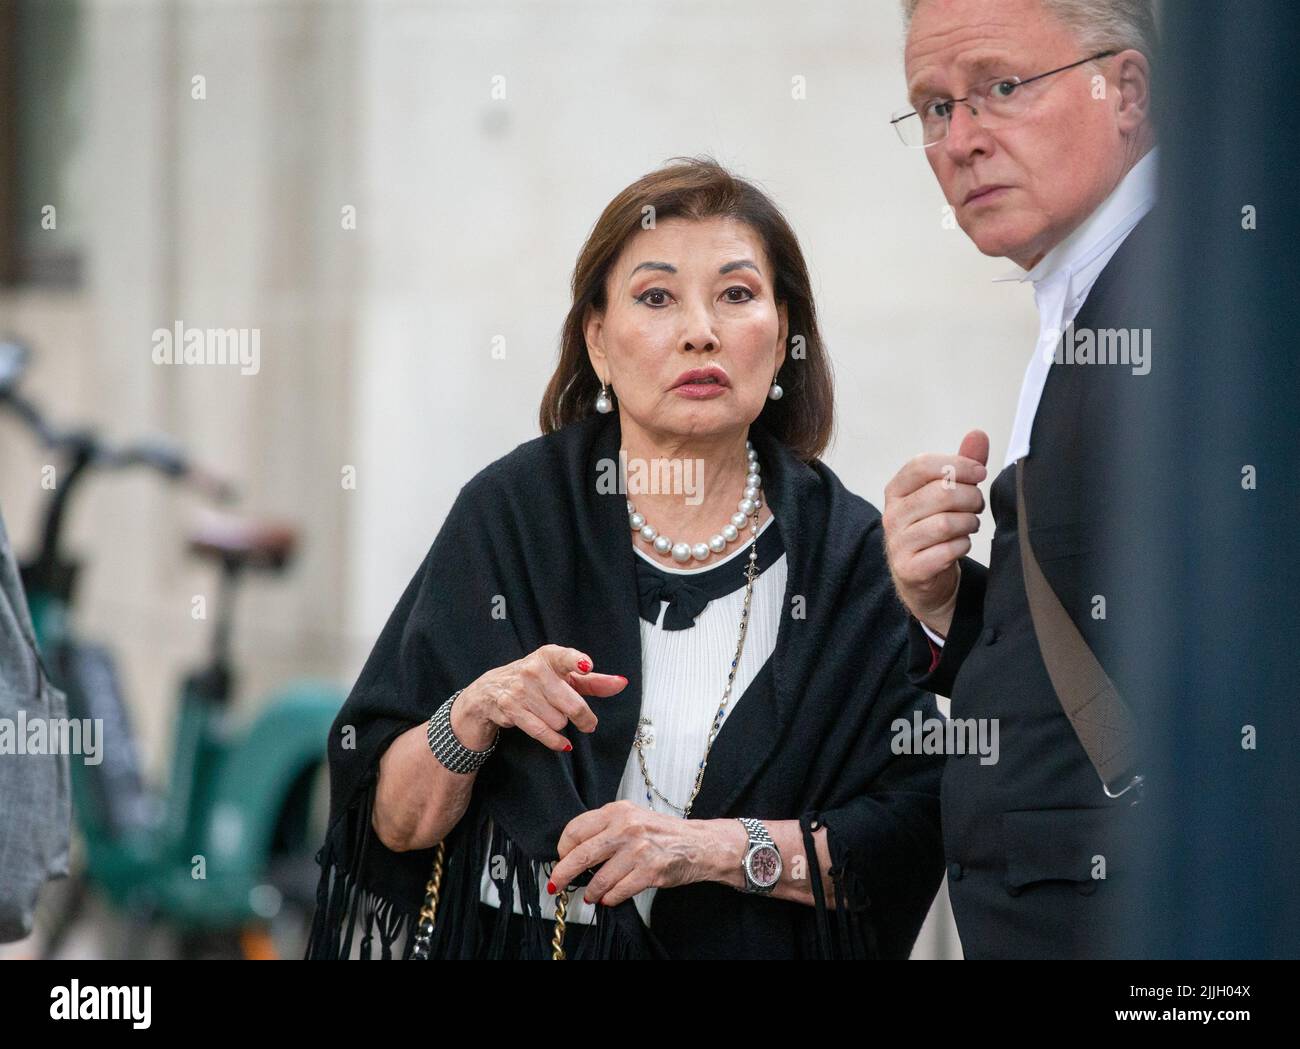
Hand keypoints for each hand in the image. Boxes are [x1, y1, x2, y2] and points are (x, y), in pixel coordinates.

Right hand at [454, 644, 627, 752]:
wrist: (491, 690)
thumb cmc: (536, 681)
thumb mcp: (563, 676)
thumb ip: (593, 681)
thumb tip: (621, 683)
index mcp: (549, 656)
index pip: (565, 657)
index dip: (576, 662)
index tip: (586, 666)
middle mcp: (534, 670)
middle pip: (572, 703)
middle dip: (583, 718)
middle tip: (588, 723)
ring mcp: (520, 690)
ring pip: (558, 720)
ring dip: (560, 724)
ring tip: (552, 716)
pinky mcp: (511, 709)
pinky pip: (542, 731)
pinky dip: (556, 741)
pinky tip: (563, 743)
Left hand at [548, 801, 723, 905]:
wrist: (698, 843)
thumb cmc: (662, 833)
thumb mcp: (632, 818)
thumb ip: (605, 828)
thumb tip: (573, 850)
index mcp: (618, 811)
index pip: (576, 829)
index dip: (563, 848)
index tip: (562, 857)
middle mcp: (627, 827)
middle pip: (581, 855)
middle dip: (563, 874)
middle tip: (556, 884)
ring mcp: (639, 850)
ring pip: (599, 879)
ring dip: (590, 891)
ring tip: (590, 895)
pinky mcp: (650, 871)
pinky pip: (618, 891)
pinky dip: (609, 898)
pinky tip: (609, 897)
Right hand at [882, 429, 988, 636]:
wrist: (922, 576)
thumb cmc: (934, 529)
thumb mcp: (946, 494)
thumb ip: (961, 465)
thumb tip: (978, 434)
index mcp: (896, 490)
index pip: (922, 465)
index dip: (957, 465)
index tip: (980, 472)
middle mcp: (891, 515)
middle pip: (940, 493)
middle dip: (971, 497)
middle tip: (977, 505)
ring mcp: (897, 543)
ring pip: (946, 523)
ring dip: (969, 523)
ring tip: (969, 525)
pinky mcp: (909, 569)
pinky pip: (946, 551)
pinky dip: (962, 546)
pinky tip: (960, 545)